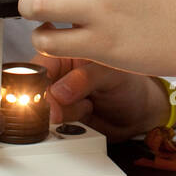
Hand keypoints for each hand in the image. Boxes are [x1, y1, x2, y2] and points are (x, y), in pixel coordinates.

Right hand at [32, 55, 169, 140]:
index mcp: (66, 50)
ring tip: (89, 104)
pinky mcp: (62, 116)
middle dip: (52, 101)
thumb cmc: (130, 84)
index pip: (40, 64)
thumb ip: (85, 78)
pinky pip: (52, 125)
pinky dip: (68, 124)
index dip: (39, 82)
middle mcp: (58, 72)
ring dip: (65, 113)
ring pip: (43, 110)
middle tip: (79, 101)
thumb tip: (57, 91)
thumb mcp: (112, 74)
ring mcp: (58, 95)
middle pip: (35, 90)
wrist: (140, 113)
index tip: (51, 95)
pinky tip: (87, 113)